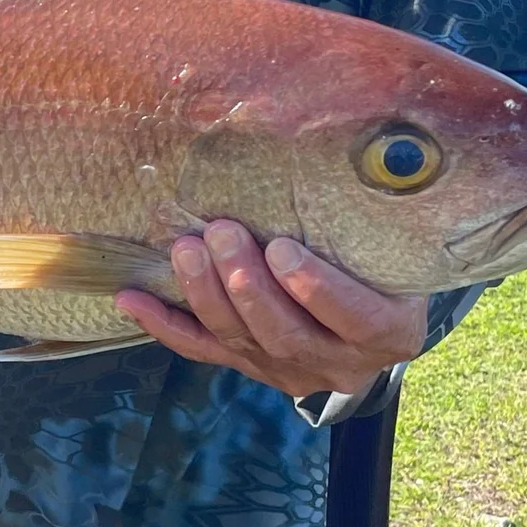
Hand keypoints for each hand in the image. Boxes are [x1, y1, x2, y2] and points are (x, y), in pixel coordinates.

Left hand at [115, 220, 426, 396]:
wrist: (374, 316)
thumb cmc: (383, 264)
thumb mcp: (393, 248)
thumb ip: (367, 224)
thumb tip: (330, 155)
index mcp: (387, 331)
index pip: (353, 316)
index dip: (315, 287)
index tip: (283, 248)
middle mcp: (341, 363)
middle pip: (285, 332)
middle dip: (246, 283)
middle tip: (222, 234)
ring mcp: (290, 371)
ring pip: (241, 340)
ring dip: (205, 294)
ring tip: (185, 249)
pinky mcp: (250, 367)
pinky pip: (203, 350)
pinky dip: (165, 325)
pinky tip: (133, 299)